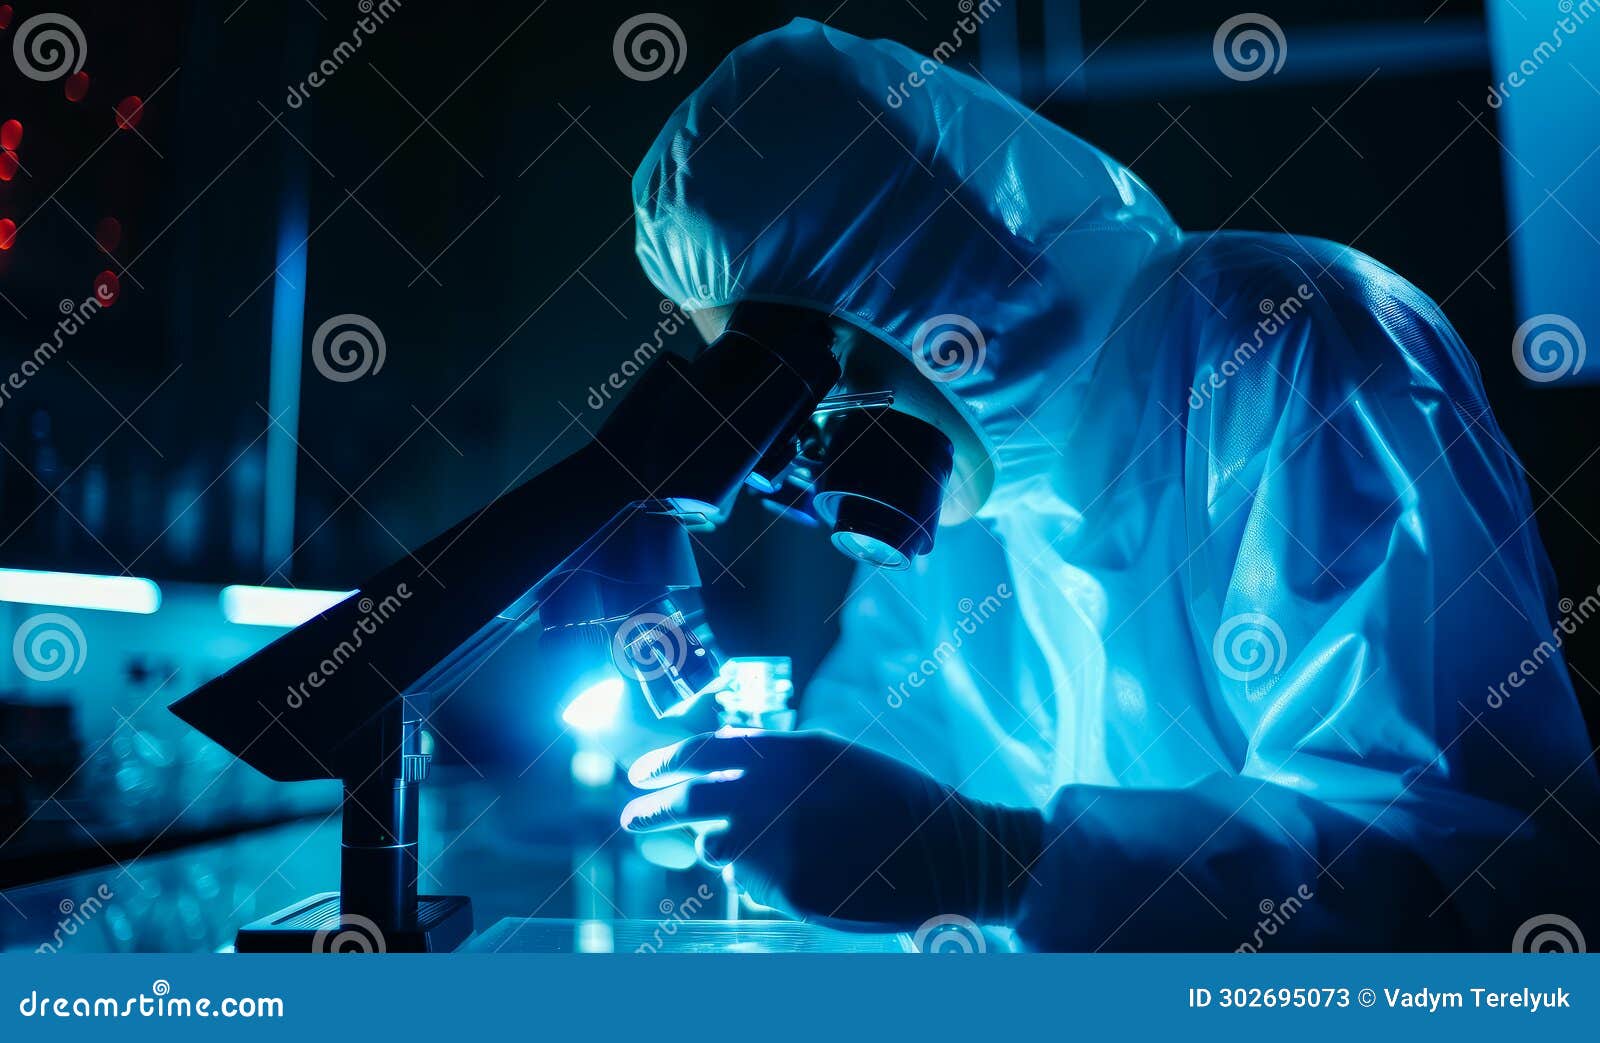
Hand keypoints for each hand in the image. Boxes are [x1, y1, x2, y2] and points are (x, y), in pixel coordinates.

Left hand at [621, 730, 1041, 929]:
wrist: (949, 852)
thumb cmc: (895, 803)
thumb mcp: (835, 761)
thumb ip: (776, 760)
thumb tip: (717, 758)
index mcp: (791, 752)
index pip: (704, 751)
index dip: (666, 763)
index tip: (641, 775)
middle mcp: (778, 792)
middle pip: (688, 799)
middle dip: (650, 809)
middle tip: (631, 817)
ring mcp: (782, 843)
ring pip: (716, 847)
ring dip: (719, 848)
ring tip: (754, 850)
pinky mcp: (791, 890)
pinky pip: (753, 886)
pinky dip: (762, 881)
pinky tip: (802, 873)